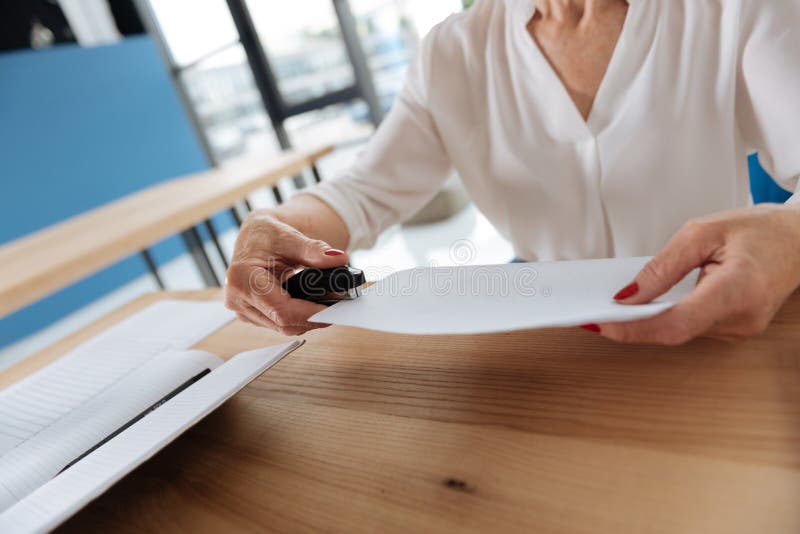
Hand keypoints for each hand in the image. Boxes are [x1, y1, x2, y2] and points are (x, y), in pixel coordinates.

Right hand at [224, 210, 348, 334]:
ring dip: (308, 318)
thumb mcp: (291, 237)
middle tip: (339, 303)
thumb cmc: (266, 234)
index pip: (281, 310)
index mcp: (242, 278)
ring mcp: (243, 310)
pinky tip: (311, 304)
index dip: (310, 313)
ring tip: (328, 300)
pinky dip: (299, 317)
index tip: (335, 309)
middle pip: (283, 323)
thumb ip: (314, 250)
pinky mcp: (252, 315)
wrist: (255, 237)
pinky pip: (279, 324)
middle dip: (314, 316)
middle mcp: (238, 299)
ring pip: (283, 327)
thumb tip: (339, 259)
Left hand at [585, 204, 799, 344]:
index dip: (635, 328)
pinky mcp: (735, 329)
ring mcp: (740, 329)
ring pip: (680, 331)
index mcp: (738, 289)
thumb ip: (662, 267)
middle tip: (593, 313)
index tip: (602, 324)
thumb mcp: (702, 232)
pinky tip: (647, 305)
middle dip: (631, 324)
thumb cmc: (760, 230)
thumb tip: (628, 295)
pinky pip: (691, 327)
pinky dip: (666, 316)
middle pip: (674, 331)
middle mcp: (742, 318)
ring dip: (647, 320)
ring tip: (615, 306)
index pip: (677, 323)